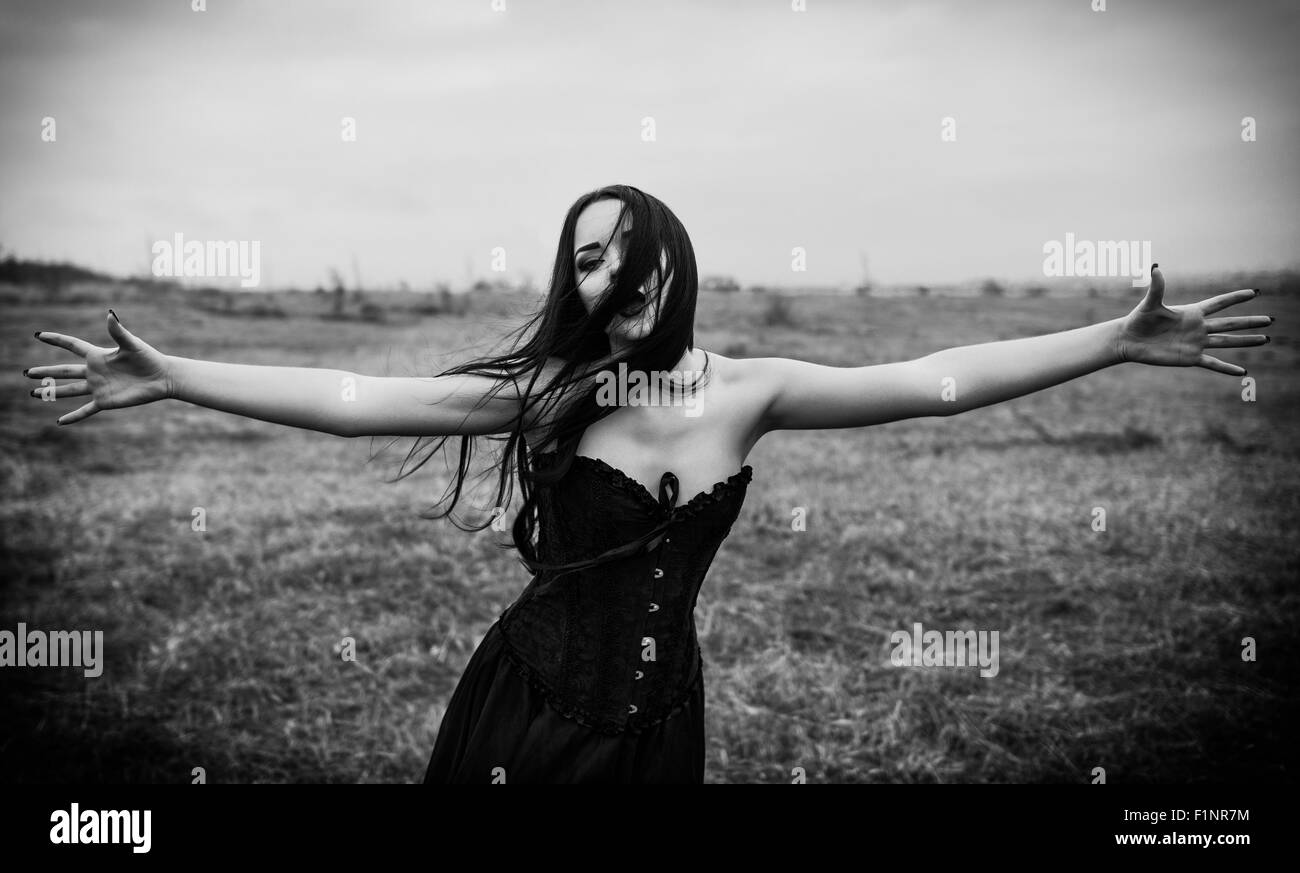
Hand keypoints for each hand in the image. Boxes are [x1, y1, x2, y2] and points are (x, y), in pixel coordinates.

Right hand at [25, 310, 171, 424]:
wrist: (162, 378)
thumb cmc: (149, 358)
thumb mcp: (132, 344)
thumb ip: (118, 331)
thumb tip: (110, 314)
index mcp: (98, 355)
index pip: (72, 345)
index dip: (56, 340)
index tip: (39, 335)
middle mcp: (94, 371)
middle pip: (64, 371)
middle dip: (46, 372)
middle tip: (27, 373)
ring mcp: (98, 387)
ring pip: (70, 390)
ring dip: (52, 392)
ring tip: (34, 393)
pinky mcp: (106, 401)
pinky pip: (86, 410)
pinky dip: (74, 416)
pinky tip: (60, 421)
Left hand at [1114, 265, 1271, 374]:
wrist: (1129, 341)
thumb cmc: (1138, 319)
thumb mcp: (1150, 303)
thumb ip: (1157, 287)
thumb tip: (1155, 268)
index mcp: (1191, 312)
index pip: (1219, 303)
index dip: (1235, 298)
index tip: (1254, 292)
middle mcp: (1198, 327)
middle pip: (1229, 323)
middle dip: (1250, 322)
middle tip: (1270, 320)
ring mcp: (1196, 343)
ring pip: (1226, 342)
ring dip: (1246, 342)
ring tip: (1265, 339)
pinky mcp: (1190, 358)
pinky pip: (1212, 364)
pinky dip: (1227, 368)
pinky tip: (1241, 372)